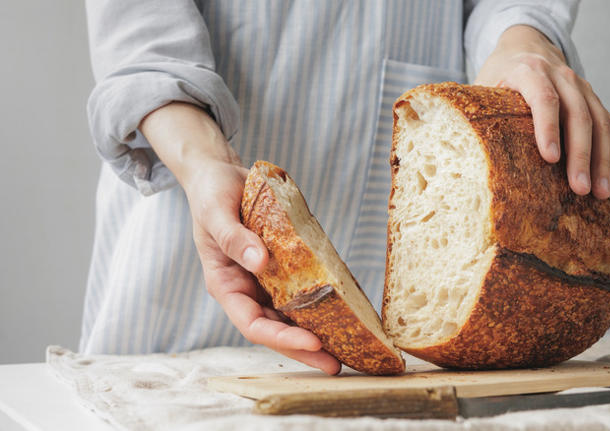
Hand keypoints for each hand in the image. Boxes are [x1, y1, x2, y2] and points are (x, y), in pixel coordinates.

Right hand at [139, 102, 340, 374]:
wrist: (220, 177)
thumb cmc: (212, 195)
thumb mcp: (216, 213)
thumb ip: (234, 238)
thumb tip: (260, 261)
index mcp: (226, 285)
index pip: (253, 324)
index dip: (281, 338)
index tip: (312, 341)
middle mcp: (246, 290)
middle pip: (276, 329)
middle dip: (304, 349)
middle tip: (336, 364)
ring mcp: (264, 281)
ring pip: (291, 316)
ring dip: (316, 332)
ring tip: (348, 348)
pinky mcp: (282, 268)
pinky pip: (302, 291)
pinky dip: (320, 303)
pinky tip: (344, 311)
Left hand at [474, 25, 609, 198]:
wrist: (526, 45)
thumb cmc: (499, 75)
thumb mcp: (484, 85)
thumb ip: (480, 113)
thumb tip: (464, 159)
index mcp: (529, 70)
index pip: (543, 98)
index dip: (548, 128)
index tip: (550, 159)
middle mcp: (562, 77)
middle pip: (578, 115)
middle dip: (581, 155)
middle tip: (580, 189)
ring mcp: (584, 89)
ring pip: (602, 123)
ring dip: (603, 161)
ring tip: (602, 194)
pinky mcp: (596, 103)